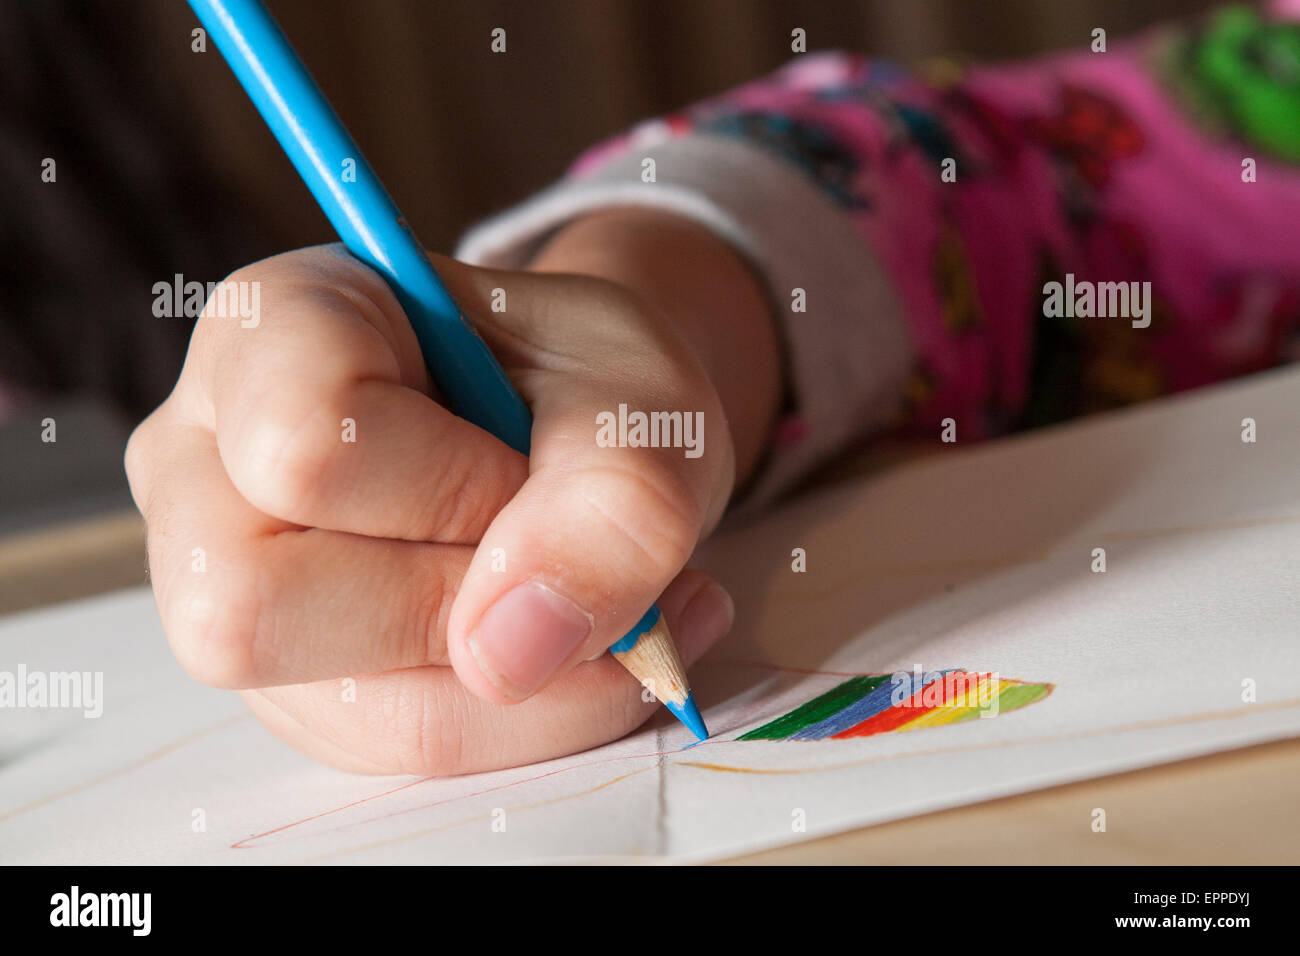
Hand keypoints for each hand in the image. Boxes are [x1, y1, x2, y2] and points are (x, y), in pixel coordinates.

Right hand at [125, 210, 779, 773]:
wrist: (593, 435)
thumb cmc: (594, 387)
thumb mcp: (642, 399)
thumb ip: (613, 496)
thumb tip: (504, 657)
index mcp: (272, 331)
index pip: (302, 445)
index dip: (448, 487)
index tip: (529, 466)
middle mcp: (210, 461)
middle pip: (251, 607)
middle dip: (457, 610)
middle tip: (568, 558)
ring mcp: (232, 584)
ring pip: (336, 711)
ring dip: (521, 688)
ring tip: (626, 620)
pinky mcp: (299, 676)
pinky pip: (393, 748)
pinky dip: (522, 721)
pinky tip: (588, 653)